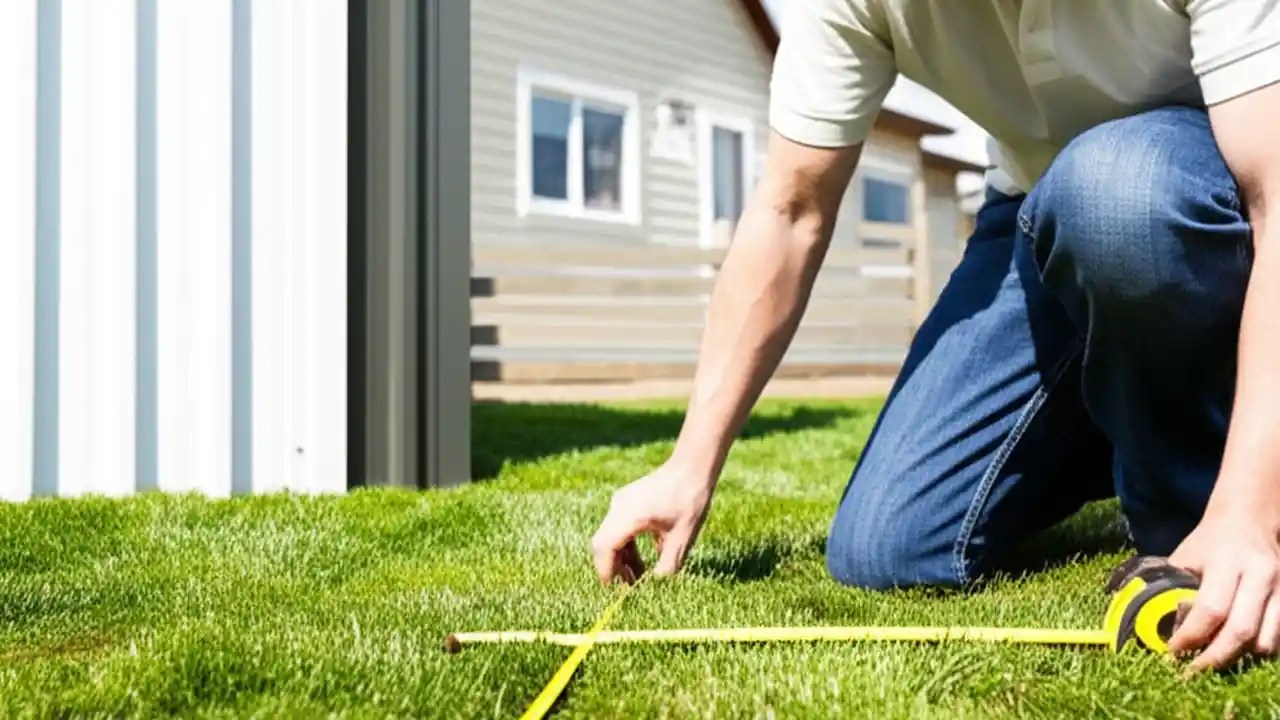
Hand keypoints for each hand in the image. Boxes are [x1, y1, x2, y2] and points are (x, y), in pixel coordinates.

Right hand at [590, 461, 713, 583]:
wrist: (693, 467)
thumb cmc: (690, 499)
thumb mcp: (682, 539)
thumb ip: (667, 566)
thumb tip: (655, 586)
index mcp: (629, 515)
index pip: (605, 547)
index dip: (606, 570)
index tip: (614, 590)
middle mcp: (619, 507)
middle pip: (603, 543)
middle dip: (613, 567)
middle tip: (630, 587)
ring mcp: (621, 502)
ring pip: (611, 536)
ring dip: (622, 558)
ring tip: (640, 576)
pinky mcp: (627, 501)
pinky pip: (619, 528)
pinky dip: (627, 545)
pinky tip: (645, 558)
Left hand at [1167, 509, 1279, 672]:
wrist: (1248, 521)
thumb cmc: (1209, 542)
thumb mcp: (1184, 557)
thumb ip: (1173, 589)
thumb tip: (1153, 624)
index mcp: (1228, 561)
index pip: (1211, 609)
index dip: (1190, 636)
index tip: (1171, 651)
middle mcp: (1260, 575)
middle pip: (1241, 631)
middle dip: (1213, 658)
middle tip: (1190, 671)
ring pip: (1264, 641)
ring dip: (1237, 657)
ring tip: (1211, 660)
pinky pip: (1276, 638)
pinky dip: (1254, 650)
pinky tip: (1233, 649)